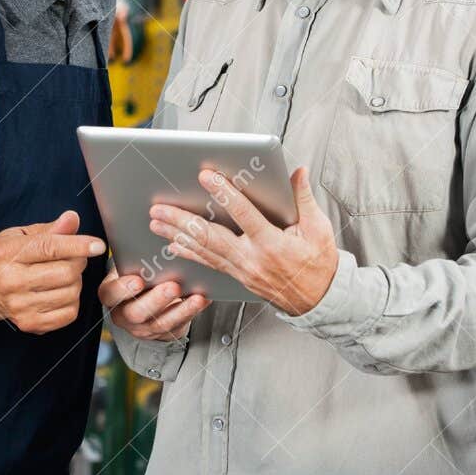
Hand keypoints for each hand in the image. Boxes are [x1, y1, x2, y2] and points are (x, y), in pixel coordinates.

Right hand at [0, 211, 104, 333]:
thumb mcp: (20, 235)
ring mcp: (19, 306)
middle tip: (74, 257)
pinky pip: (68, 313)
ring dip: (76, 282)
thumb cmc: (4, 258)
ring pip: (70, 293)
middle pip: (65, 273)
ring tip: (63, 275)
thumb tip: (72, 219)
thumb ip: (49, 229)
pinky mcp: (29, 324)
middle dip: (78, 262)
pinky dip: (72, 301)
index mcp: (7, 254)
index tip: (98, 245)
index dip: (78, 245)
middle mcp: (11, 282)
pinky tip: (60, 292)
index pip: (49, 248)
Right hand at [99, 270, 209, 340]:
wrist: (143, 299)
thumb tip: (149, 242)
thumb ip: (132, 260)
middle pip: (137, 313)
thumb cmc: (136, 275)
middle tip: (173, 286)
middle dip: (156, 300)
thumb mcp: (128, 267)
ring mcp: (143, 328)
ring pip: (160, 323)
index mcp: (111, 295)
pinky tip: (202, 300)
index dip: (123, 289)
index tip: (138, 280)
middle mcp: (124, 315)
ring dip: (180, 310)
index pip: (111, 294)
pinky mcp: (162, 334)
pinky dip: (191, 312)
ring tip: (196, 297)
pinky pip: (178, 326)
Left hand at [148, 167, 338, 316]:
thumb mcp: (318, 229)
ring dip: (177, 235)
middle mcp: (251, 258)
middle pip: (210, 236)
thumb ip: (303, 198)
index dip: (225, 194)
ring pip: (203, 250)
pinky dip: (188, 252)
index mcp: (272, 244)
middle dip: (182, 221)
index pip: (244, 214)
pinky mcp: (237, 276)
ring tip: (156, 222)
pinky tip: (172, 244)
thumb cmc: (319, 264)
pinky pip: (208, 263)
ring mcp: (241, 270)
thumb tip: (298, 172)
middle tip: (160, 208)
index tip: (206, 176)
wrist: (319, 301)